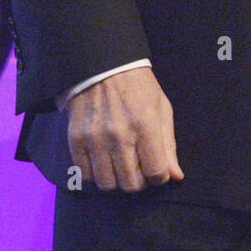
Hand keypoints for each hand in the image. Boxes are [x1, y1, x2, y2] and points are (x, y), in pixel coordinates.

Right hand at [66, 66, 182, 191]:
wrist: (102, 67)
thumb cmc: (138, 87)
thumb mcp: (161, 108)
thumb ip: (168, 145)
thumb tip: (175, 176)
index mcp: (145, 125)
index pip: (155, 172)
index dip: (160, 178)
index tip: (158, 172)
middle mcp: (119, 135)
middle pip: (130, 183)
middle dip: (139, 182)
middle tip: (139, 169)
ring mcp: (95, 139)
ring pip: (107, 184)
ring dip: (117, 181)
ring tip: (121, 166)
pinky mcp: (75, 140)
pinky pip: (85, 175)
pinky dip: (96, 174)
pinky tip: (104, 161)